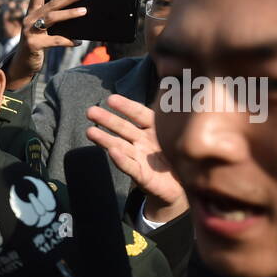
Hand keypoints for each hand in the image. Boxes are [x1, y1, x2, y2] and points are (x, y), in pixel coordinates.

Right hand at [5, 0, 86, 90]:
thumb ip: (52, 19)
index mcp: (31, 12)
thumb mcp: (41, 28)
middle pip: (51, 3)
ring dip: (70, 13)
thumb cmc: (37, 43)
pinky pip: (55, 40)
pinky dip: (68, 41)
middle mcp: (29, 19)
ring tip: (84, 12)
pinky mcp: (33, 44)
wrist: (22, 64)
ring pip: (52, 17)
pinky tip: (78, 42)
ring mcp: (30, 31)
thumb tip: (78, 11)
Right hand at [86, 94, 187, 222]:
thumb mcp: (182, 135)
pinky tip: (112, 152)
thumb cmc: (181, 157)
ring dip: (105, 139)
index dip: (125, 107)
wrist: (186, 185)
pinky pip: (131, 167)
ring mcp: (141, 159)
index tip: (110, 99)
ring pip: (120, 146)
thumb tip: (178, 90)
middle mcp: (143, 142)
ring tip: (89, 132)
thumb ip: (176, 117)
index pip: (138, 114)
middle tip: (90, 112)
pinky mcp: (142, 176)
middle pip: (123, 128)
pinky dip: (122, 160)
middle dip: (107, 120)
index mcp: (154, 129)